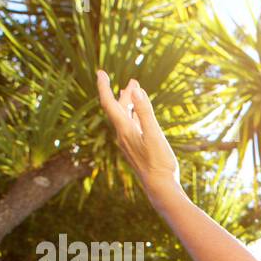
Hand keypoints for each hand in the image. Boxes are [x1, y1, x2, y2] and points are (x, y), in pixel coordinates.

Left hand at [96, 69, 179, 197]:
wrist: (160, 188)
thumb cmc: (159, 163)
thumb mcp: (154, 135)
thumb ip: (145, 112)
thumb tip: (136, 90)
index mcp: (124, 130)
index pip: (109, 103)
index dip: (103, 86)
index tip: (101, 72)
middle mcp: (123, 135)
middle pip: (118, 109)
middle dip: (123, 94)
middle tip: (132, 81)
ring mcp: (129, 143)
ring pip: (125, 118)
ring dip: (130, 104)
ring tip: (137, 93)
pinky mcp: (136, 149)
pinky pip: (131, 127)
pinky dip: (135, 116)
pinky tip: (140, 115)